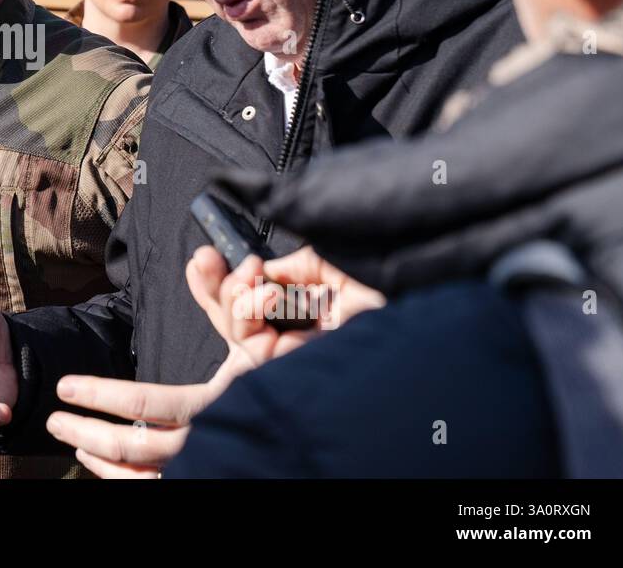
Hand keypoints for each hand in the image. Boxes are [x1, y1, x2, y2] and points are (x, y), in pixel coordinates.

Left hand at [43, 249, 262, 478]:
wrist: (312, 427)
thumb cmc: (282, 375)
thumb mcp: (253, 334)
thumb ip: (221, 296)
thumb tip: (199, 254)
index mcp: (215, 404)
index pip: (147, 403)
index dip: (101, 394)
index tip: (66, 387)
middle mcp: (210, 442)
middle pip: (135, 445)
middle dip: (87, 430)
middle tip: (55, 418)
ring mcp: (207, 468)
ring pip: (141, 476)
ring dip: (101, 458)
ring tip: (74, 440)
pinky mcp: (206, 480)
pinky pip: (153, 488)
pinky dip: (122, 479)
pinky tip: (102, 464)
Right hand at [188, 244, 384, 364]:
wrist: (417, 313)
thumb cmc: (391, 290)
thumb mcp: (333, 261)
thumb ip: (296, 264)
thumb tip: (263, 270)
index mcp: (306, 308)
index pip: (251, 297)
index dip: (222, 279)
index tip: (206, 255)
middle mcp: (294, 332)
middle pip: (231, 314)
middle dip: (212, 284)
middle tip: (204, 257)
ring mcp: (289, 352)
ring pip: (234, 327)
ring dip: (233, 294)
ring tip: (252, 275)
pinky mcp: (287, 367)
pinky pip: (249, 341)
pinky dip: (248, 311)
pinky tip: (266, 295)